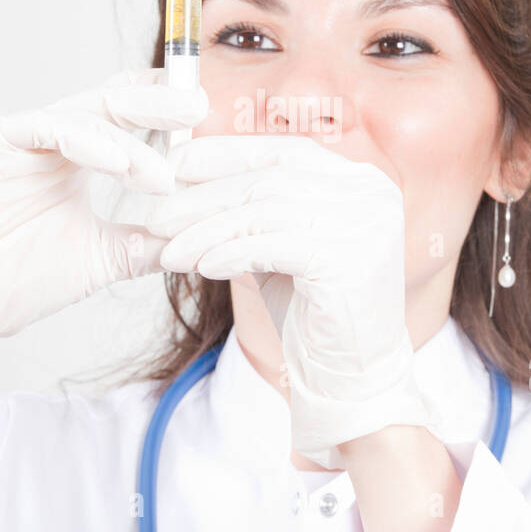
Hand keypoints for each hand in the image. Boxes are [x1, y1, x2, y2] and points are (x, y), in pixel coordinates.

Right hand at [0, 69, 208, 368]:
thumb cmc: (16, 282)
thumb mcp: (101, 258)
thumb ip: (146, 241)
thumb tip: (201, 240)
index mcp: (73, 158)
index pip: (125, 118)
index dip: (164, 111)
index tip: (208, 117)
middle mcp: (47, 140)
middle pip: (111, 104)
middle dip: (158, 105)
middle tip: (200, 106)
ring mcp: (17, 136)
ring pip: (84, 115)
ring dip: (130, 142)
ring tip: (163, 175)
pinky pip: (47, 127)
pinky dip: (89, 143)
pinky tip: (121, 164)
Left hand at [144, 133, 433, 470]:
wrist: (349, 379)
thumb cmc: (312, 313)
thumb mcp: (281, 246)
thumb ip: (253, 209)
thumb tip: (188, 176)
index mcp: (362, 181)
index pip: (285, 152)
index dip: (227, 154)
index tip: (176, 164)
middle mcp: (372, 194)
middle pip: (272, 179)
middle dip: (207, 195)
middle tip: (158, 215)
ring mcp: (366, 225)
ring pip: (268, 210)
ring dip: (209, 229)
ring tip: (168, 249)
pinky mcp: (351, 262)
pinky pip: (275, 246)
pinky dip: (231, 253)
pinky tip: (200, 266)